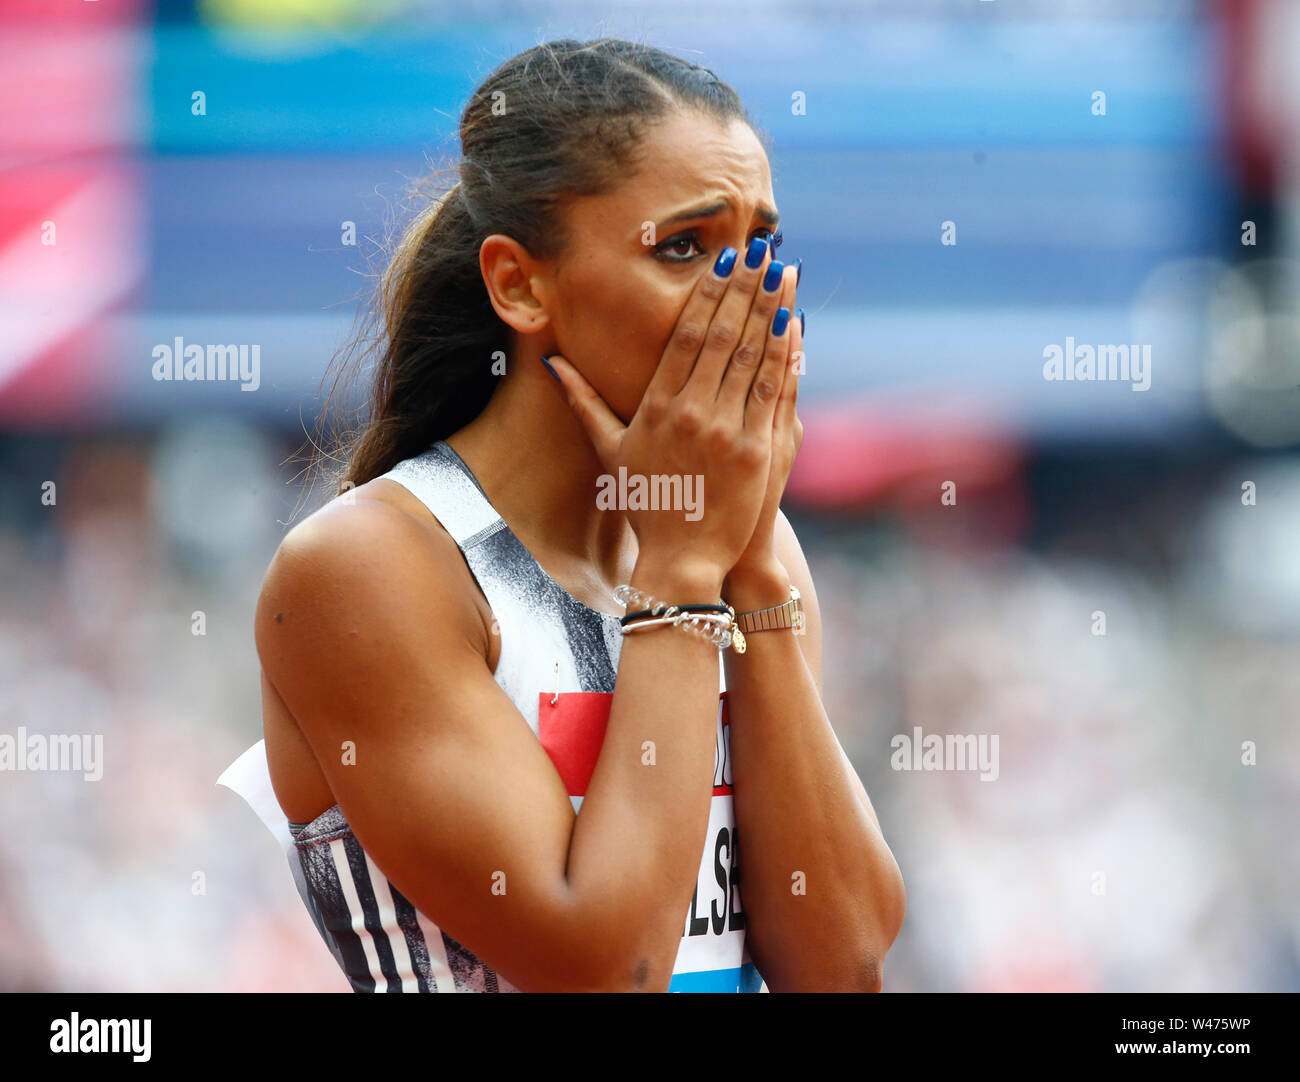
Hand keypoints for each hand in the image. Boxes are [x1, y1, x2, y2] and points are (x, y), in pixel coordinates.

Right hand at [542, 237, 791, 583]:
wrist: (681, 560)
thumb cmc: (645, 506)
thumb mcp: (609, 452)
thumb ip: (584, 402)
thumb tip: (552, 361)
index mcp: (655, 407)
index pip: (685, 336)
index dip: (706, 295)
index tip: (722, 261)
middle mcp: (688, 413)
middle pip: (721, 336)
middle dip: (743, 287)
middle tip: (761, 248)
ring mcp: (723, 431)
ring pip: (751, 356)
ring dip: (770, 309)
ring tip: (784, 272)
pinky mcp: (754, 452)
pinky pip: (772, 391)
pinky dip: (785, 355)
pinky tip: (794, 324)